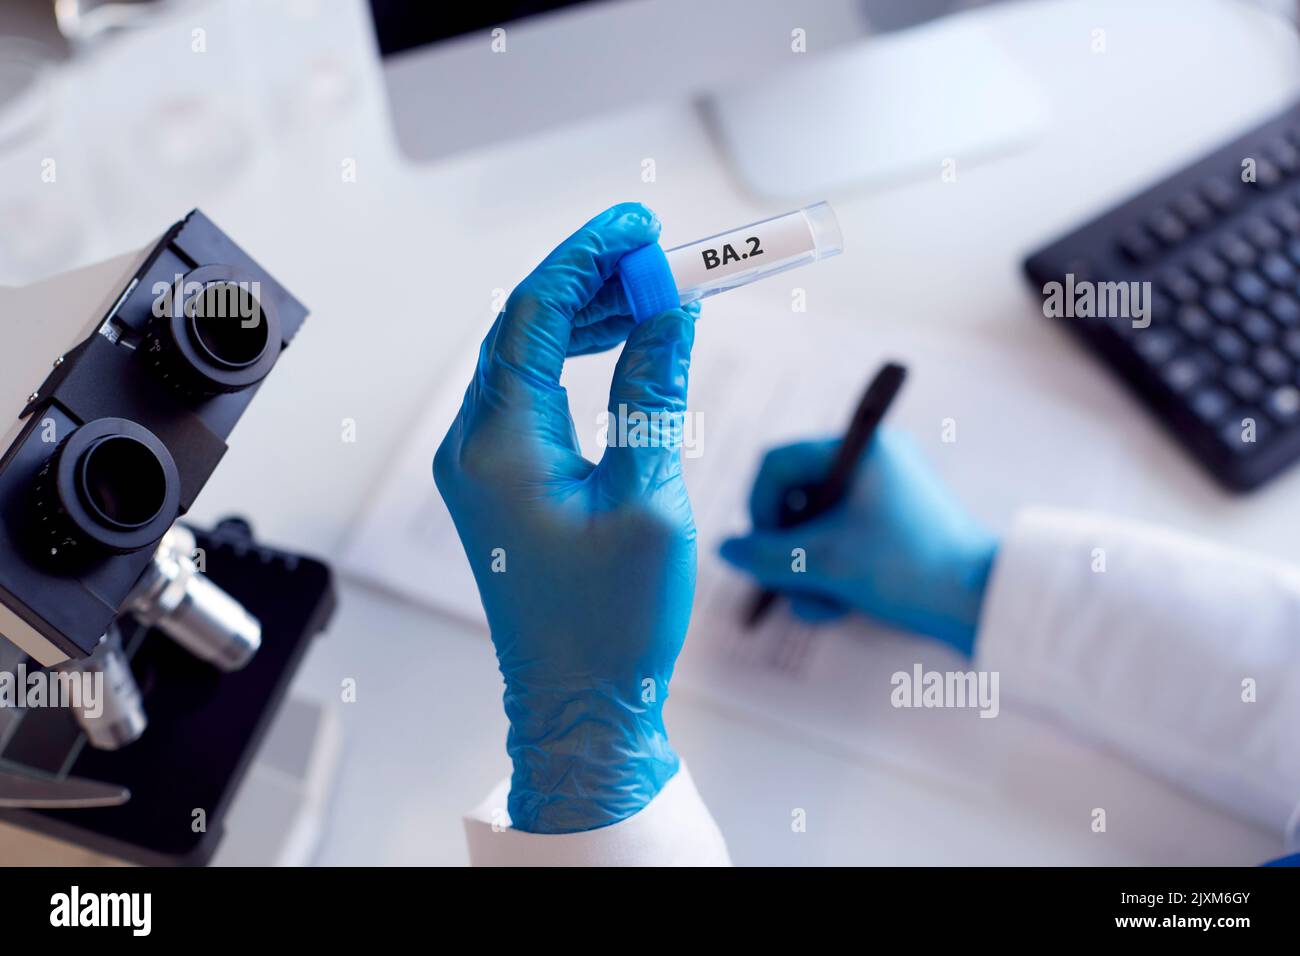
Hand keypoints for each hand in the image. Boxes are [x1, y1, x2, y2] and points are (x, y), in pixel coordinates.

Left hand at [434, 204, 698, 833]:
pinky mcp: (502, 482)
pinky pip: (535, 397)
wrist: (577, 706)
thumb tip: (671, 311)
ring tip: (654, 295)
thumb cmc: (611, 623)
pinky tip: (621, 346)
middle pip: (527, 328)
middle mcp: (474, 446)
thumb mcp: (648, 499)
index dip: (588, 258)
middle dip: (593, 282)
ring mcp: (482, 465)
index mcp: (498, 444)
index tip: (640, 226)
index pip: (535, 315)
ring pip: (530, 358)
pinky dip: (578, 362)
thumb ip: (656, 393)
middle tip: (660, 257)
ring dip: (588, 319)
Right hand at [719, 429, 997, 656]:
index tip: (763, 549)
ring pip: (812, 530)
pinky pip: (838, 546)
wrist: (984, 605)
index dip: (758, 507)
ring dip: (805, 573)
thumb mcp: (826, 562)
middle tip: (791, 583)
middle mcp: (870, 464)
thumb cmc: (908, 568)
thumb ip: (766, 555)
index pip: (777, 462)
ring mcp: (881, 499)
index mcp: (860, 449)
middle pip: (792, 500)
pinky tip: (838, 609)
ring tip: (822, 604)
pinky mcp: (890, 532)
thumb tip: (727, 548)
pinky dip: (830, 577)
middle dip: (786, 551)